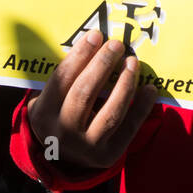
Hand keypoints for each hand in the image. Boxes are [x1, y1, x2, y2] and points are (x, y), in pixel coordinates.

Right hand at [26, 30, 156, 171]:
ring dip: (124, 83)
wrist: (65, 158)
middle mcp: (63, 132)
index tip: (96, 35)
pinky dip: (142, 106)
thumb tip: (93, 41)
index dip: (80, 55)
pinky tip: (149, 88)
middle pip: (85, 93)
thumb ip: (66, 75)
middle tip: (117, 44)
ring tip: (132, 62)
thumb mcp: (50, 98)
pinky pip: (129, 127)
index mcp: (43, 114)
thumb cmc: (59, 113)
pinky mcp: (109, 155)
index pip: (62, 79)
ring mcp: (87, 147)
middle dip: (102, 65)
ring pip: (110, 112)